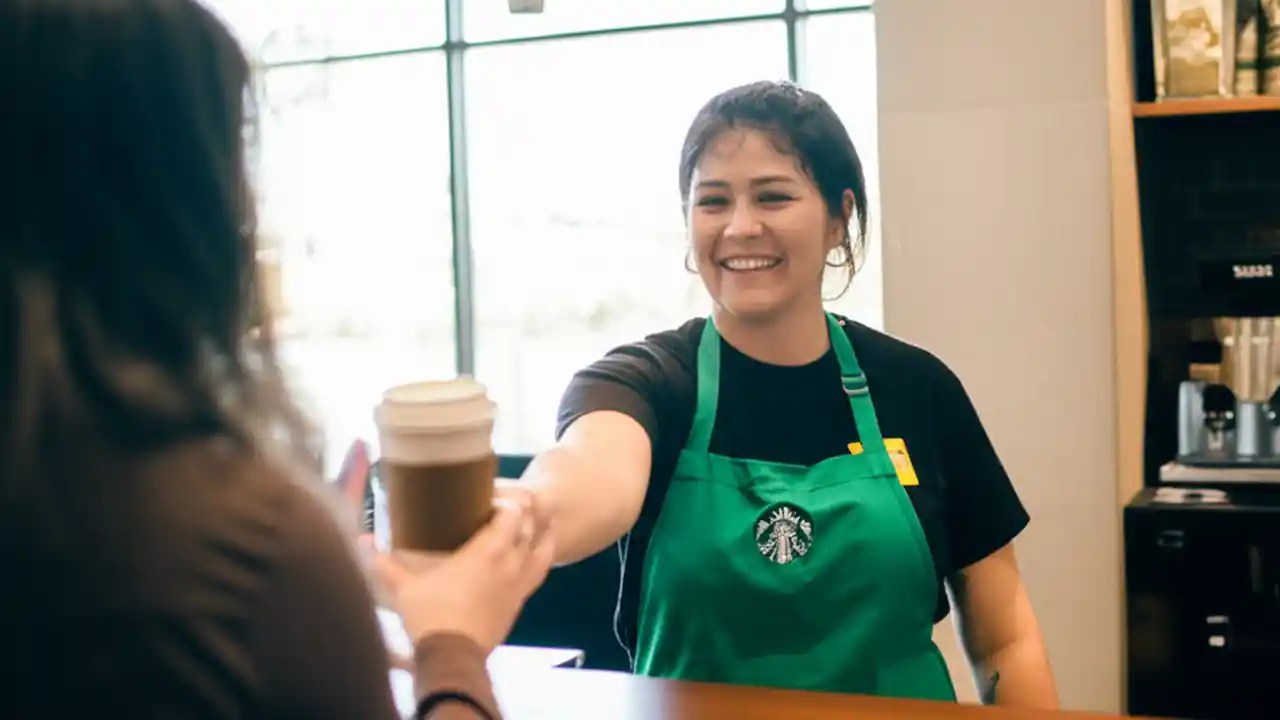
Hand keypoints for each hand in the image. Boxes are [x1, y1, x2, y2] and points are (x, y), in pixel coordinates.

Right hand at [369, 490, 553, 655]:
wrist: (452, 657)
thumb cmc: (430, 617)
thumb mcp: (404, 588)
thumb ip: (383, 563)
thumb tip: (361, 542)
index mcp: (489, 551)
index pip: (512, 513)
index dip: (506, 501)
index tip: (491, 500)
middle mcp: (511, 563)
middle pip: (530, 527)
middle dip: (525, 513)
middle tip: (509, 508)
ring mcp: (520, 584)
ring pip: (543, 550)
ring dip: (541, 533)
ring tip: (535, 524)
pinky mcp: (520, 603)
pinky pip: (540, 573)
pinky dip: (540, 559)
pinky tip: (533, 556)